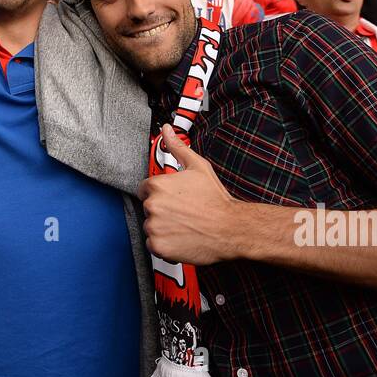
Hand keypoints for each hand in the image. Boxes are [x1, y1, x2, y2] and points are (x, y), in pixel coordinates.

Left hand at [140, 125, 240, 264]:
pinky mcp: (158, 246)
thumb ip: (177, 147)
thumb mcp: (198, 167)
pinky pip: (154, 244)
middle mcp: (153, 205)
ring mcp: (154, 227)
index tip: (173, 198)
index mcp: (157, 185)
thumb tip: (167, 130)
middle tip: (183, 212)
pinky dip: (165, 244)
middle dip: (162, 210)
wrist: (230, 228)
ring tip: (184, 224)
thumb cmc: (216, 200)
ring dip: (163, 227)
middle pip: (148, 208)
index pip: (145, 189)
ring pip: (151, 226)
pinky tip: (181, 237)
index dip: (160, 193)